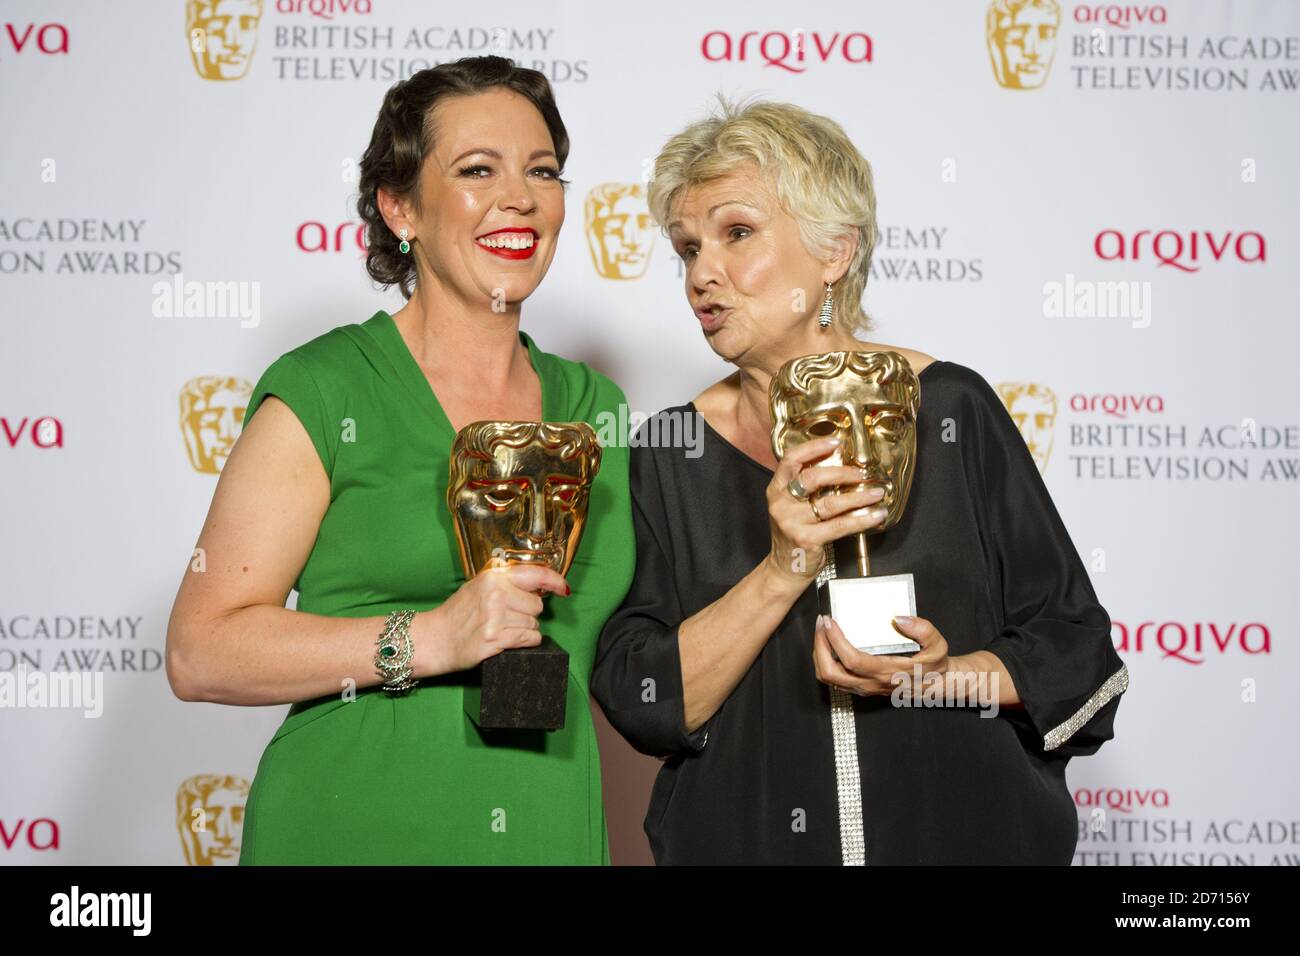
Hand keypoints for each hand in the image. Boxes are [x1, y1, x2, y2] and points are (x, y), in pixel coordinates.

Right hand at [417, 564, 569, 675]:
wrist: (435, 639)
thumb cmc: (458, 614)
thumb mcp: (478, 586)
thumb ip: (506, 582)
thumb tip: (542, 584)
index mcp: (493, 577)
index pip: (535, 575)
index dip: (555, 581)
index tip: (564, 589)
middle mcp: (495, 594)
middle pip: (537, 605)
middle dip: (528, 613)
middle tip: (507, 617)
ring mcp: (495, 617)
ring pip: (534, 624)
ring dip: (525, 630)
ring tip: (503, 630)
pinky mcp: (495, 639)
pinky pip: (529, 639)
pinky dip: (526, 642)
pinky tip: (510, 641)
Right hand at [764, 437, 888, 585]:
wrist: (785, 568)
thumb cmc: (793, 533)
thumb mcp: (791, 505)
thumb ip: (806, 488)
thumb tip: (842, 468)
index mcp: (776, 489)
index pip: (791, 459)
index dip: (813, 447)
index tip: (835, 441)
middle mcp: (780, 503)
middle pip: (812, 478)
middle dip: (842, 473)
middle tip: (861, 473)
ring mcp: (792, 522)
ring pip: (830, 503)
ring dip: (858, 496)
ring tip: (876, 493)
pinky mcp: (806, 539)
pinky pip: (840, 525)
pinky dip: (861, 519)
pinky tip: (875, 515)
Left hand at [812, 614, 949, 697]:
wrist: (934, 686)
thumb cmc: (932, 666)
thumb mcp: (937, 645)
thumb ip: (923, 630)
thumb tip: (899, 619)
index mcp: (887, 672)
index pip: (852, 660)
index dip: (836, 641)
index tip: (830, 621)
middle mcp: (871, 683)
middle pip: (830, 672)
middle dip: (819, 646)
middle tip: (821, 624)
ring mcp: (864, 687)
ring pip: (828, 678)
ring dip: (819, 654)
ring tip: (822, 632)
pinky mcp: (860, 688)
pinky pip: (833, 679)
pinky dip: (824, 661)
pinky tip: (828, 644)